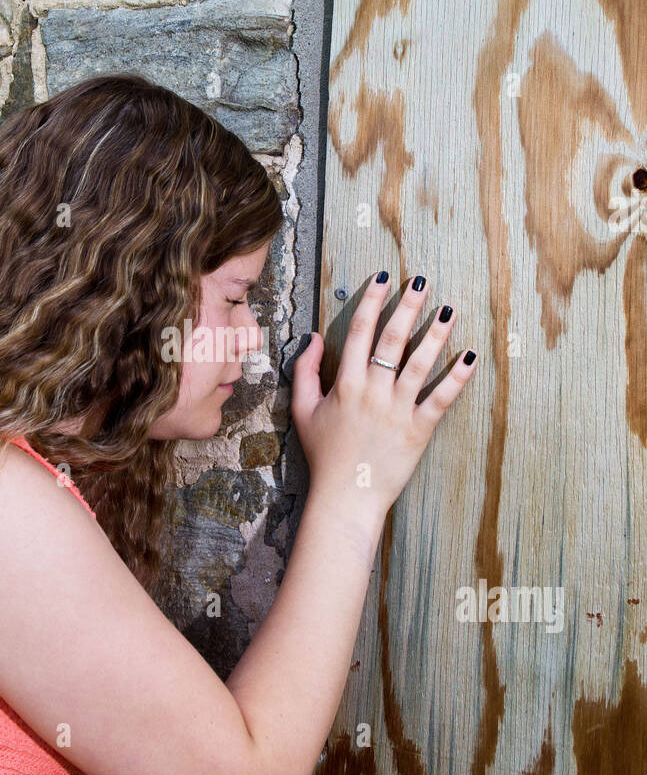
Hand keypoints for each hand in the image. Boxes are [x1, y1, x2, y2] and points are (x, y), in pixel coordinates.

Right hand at [291, 273, 476, 519]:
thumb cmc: (324, 455)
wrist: (346, 496)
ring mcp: (398, 409)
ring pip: (421, 363)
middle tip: (422, 280)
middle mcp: (373, 391)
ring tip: (450, 309)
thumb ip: (305, 371)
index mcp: (345, 383)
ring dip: (437, 333)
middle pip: (393, 339)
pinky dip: (458, 378)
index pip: (360, 331)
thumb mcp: (303, 410)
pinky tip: (471, 356)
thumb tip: (312, 338)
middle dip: (408, 305)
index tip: (384, 278)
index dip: (372, 300)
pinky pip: (441, 399)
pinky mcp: (419, 430)